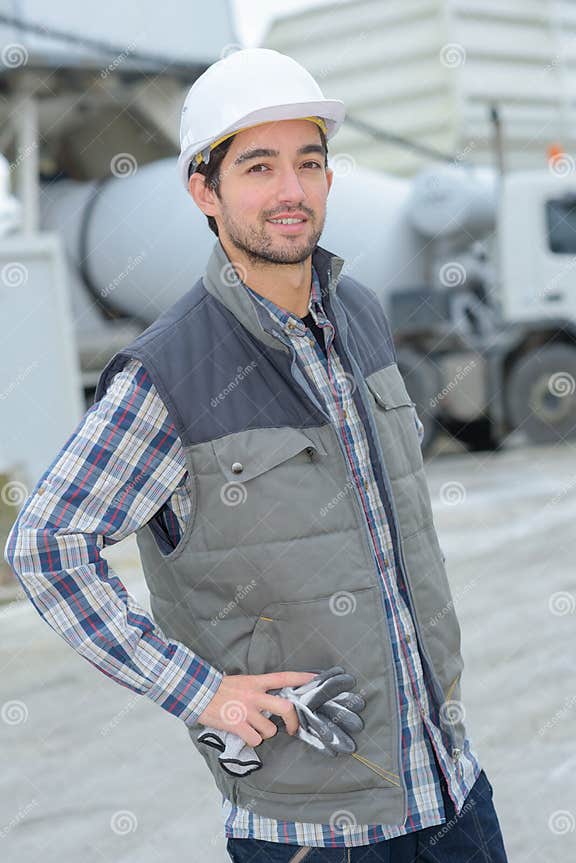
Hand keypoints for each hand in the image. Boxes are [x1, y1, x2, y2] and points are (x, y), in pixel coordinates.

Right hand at [197, 671, 316, 746]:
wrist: (197, 693)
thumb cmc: (220, 689)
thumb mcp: (241, 682)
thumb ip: (257, 688)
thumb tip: (273, 697)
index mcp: (256, 682)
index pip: (284, 677)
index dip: (302, 678)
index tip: (316, 679)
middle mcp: (254, 696)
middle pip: (285, 707)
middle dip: (294, 721)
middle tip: (293, 729)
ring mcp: (246, 711)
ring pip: (270, 730)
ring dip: (264, 732)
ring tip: (253, 727)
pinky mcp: (237, 725)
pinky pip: (255, 739)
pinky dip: (252, 741)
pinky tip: (244, 734)